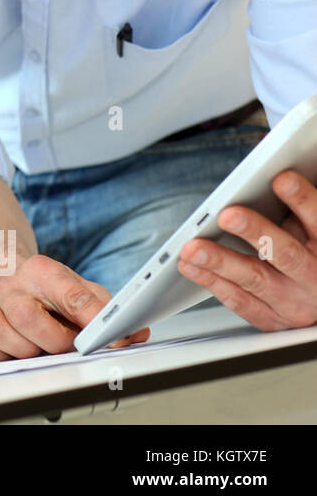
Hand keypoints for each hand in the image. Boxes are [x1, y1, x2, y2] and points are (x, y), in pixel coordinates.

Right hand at [0, 254, 148, 361]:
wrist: (0, 277)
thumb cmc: (45, 290)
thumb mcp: (77, 288)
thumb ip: (106, 309)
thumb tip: (135, 333)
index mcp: (41, 271)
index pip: (72, 295)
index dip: (96, 319)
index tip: (115, 337)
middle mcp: (11, 286)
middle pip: (29, 317)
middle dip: (55, 340)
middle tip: (66, 344)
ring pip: (3, 334)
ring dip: (28, 349)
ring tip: (39, 345)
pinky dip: (2, 357)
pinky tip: (14, 349)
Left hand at [176, 170, 316, 329]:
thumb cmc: (310, 256)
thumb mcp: (311, 233)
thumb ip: (296, 211)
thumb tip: (269, 176)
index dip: (303, 200)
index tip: (281, 179)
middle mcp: (314, 277)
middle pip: (285, 253)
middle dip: (256, 232)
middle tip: (228, 214)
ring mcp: (293, 302)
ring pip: (255, 279)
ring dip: (221, 261)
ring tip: (193, 248)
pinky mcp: (271, 319)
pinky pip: (239, 301)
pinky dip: (211, 282)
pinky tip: (190, 267)